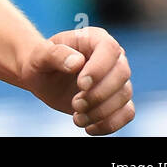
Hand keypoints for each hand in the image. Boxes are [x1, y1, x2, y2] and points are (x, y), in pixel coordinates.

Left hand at [20, 26, 134, 134]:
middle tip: (75, 104)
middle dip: (99, 94)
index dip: (99, 68)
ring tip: (77, 117)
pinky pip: (127, 113)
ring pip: (123, 96)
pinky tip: (89, 127)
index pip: (109, 49)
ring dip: (101, 112)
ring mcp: (117, 79)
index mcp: (93, 38)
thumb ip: (55, 54)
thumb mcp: (39, 56)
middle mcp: (111, 57)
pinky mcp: (118, 100)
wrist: (42, 78)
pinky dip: (110, 124)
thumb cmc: (41, 62)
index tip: (81, 84)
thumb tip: (77, 62)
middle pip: (121, 74)